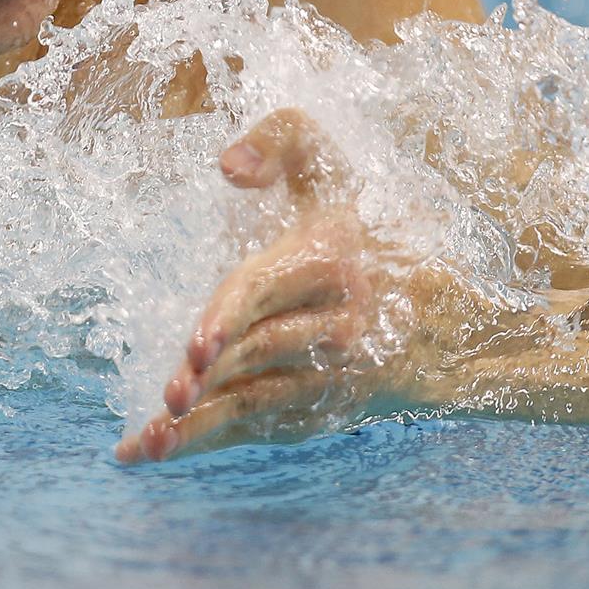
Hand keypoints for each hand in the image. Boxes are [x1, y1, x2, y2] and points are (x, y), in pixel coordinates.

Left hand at [117, 108, 464, 463]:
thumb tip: (229, 168)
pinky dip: (203, 442)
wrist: (441, 308)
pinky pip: (254, 427)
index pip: (269, 289)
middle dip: (213, 376)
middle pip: (259, 351)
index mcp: (330, 256)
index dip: (229, 317)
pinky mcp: (319, 408)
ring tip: (149, 440)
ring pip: (256, 401)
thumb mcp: (328, 165)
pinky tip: (147, 450)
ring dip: (201, 425)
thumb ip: (279, 138)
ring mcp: (331, 374)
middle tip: (170, 397)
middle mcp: (338, 322)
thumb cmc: (356, 223)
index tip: (197, 345)